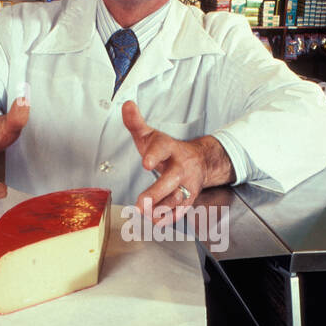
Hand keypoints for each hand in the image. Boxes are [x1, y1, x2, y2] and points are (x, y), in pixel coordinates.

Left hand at [121, 100, 234, 218]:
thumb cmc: (168, 151)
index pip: (163, 148)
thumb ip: (136, 123)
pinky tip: (154, 219)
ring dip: (160, 208)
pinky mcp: (189, 200)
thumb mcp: (151, 136)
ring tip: (143, 212)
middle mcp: (181, 167)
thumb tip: (126, 105)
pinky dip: (167, 218)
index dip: (154, 155)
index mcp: (170, 148)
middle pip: (171, 180)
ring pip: (176, 199)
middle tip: (140, 203)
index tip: (145, 163)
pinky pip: (180, 212)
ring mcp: (187, 185)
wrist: (199, 162)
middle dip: (156, 193)